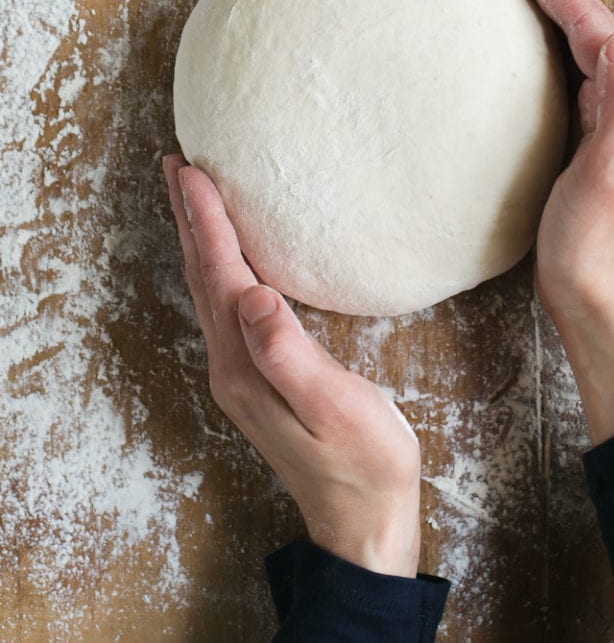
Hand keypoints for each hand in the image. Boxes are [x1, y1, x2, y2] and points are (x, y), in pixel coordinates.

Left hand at [163, 156, 420, 576]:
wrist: (362, 518)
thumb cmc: (363, 461)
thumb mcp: (336, 407)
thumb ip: (290, 354)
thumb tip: (252, 295)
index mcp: (247, 366)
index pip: (221, 277)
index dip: (207, 223)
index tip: (194, 172)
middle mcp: (232, 367)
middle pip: (202, 278)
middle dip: (189, 220)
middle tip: (177, 168)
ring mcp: (240, 375)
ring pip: (208, 292)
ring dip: (198, 241)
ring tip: (192, 201)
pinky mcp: (256, 378)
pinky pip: (224, 308)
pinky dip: (216, 269)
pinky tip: (226, 259)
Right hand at [499, 0, 613, 442]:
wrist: (598, 301)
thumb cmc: (599, 249)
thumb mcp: (613, 176)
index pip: (589, 23)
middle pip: (582, 26)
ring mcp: (598, 128)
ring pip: (571, 50)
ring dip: (544, 13)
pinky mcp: (576, 149)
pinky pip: (557, 82)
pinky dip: (537, 55)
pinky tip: (514, 59)